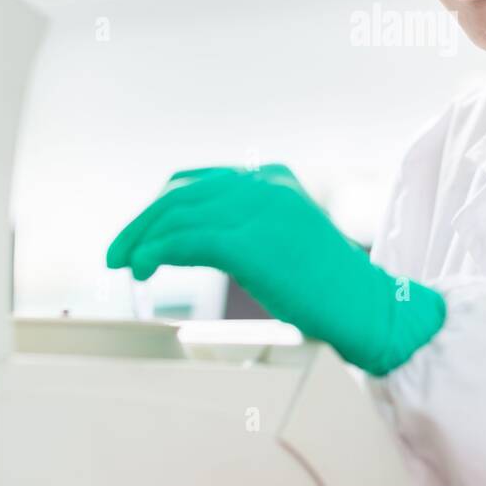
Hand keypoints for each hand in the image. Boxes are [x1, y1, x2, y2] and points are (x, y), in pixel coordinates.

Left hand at [105, 164, 444, 375]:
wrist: (369, 307)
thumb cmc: (330, 287)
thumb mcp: (286, 239)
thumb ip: (248, 226)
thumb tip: (191, 239)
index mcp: (275, 178)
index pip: (197, 182)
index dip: (159, 208)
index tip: (138, 235)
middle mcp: (266, 184)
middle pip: (181, 196)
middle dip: (141, 225)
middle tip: (116, 255)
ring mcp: (261, 209)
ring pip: (178, 216)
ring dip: (141, 241)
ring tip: (127, 268)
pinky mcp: (253, 242)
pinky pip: (187, 240)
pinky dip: (155, 253)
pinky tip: (143, 270)